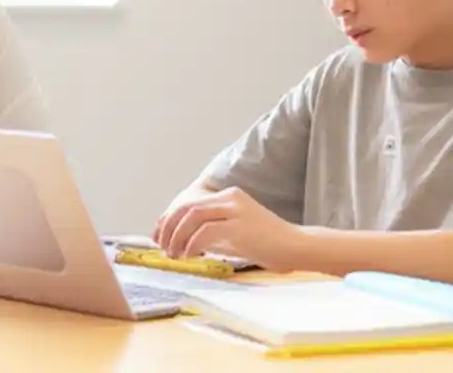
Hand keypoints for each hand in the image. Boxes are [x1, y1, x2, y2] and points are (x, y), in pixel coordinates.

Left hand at [152, 187, 302, 270]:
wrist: (295, 247)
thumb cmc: (267, 244)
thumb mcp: (235, 232)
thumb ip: (213, 231)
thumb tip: (184, 241)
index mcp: (229, 196)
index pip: (189, 203)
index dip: (168, 219)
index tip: (158, 237)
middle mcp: (230, 198)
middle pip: (187, 207)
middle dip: (169, 228)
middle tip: (162, 248)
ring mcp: (235, 210)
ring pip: (193, 217)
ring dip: (178, 237)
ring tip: (174, 255)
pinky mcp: (239, 226)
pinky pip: (205, 233)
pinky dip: (192, 245)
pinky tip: (189, 256)